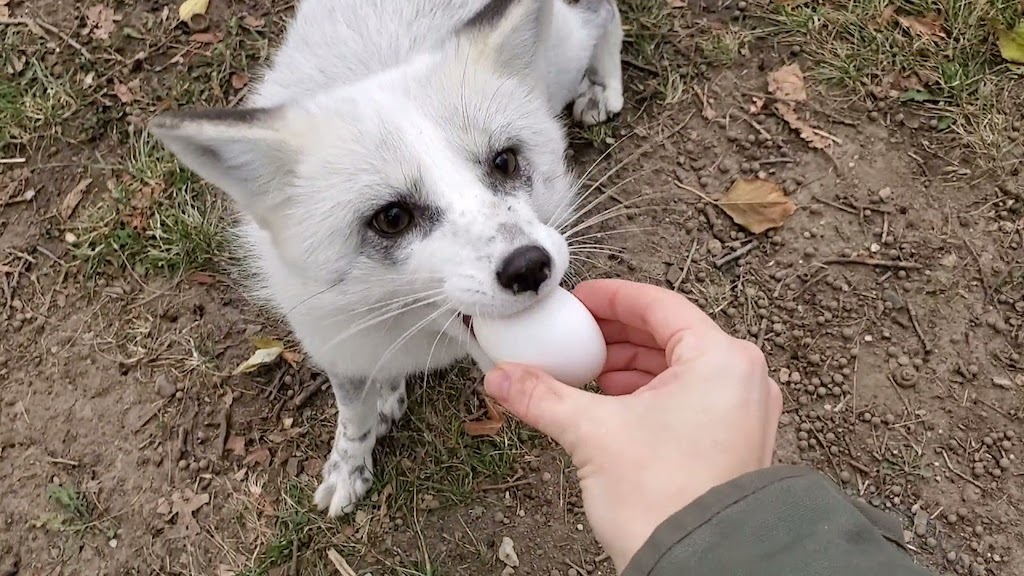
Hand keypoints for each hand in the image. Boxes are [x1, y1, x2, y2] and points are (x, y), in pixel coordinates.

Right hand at [483, 279, 781, 571]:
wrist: (698, 565)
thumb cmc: (668, 501)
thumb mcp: (592, 434)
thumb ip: (542, 396)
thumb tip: (504, 378)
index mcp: (721, 359)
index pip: (658, 305)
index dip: (611, 298)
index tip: (580, 301)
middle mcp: (742, 379)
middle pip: (668, 335)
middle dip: (616, 336)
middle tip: (576, 337)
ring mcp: (742, 412)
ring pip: (677, 368)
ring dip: (629, 366)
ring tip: (587, 373)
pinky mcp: (733, 442)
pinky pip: (688, 397)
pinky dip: (648, 393)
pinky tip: (613, 405)